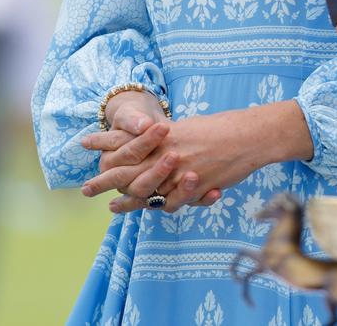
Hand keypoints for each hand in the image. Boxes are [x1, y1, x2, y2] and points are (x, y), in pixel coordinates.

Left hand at [80, 101, 310, 213]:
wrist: (252, 136)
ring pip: (146, 191)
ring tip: (111, 207)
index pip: (130, 139)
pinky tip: (147, 210)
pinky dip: (157, 207)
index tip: (86, 143)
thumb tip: (158, 139)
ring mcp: (182, 171)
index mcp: (168, 134)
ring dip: (127, 201)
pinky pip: (172, 202)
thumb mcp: (193, 126)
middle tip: (85, 189)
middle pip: (130, 169)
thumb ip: (173, 137)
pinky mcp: (196, 187)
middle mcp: (170, 153)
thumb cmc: (225, 127)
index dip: (108, 142)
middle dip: (105, 179)